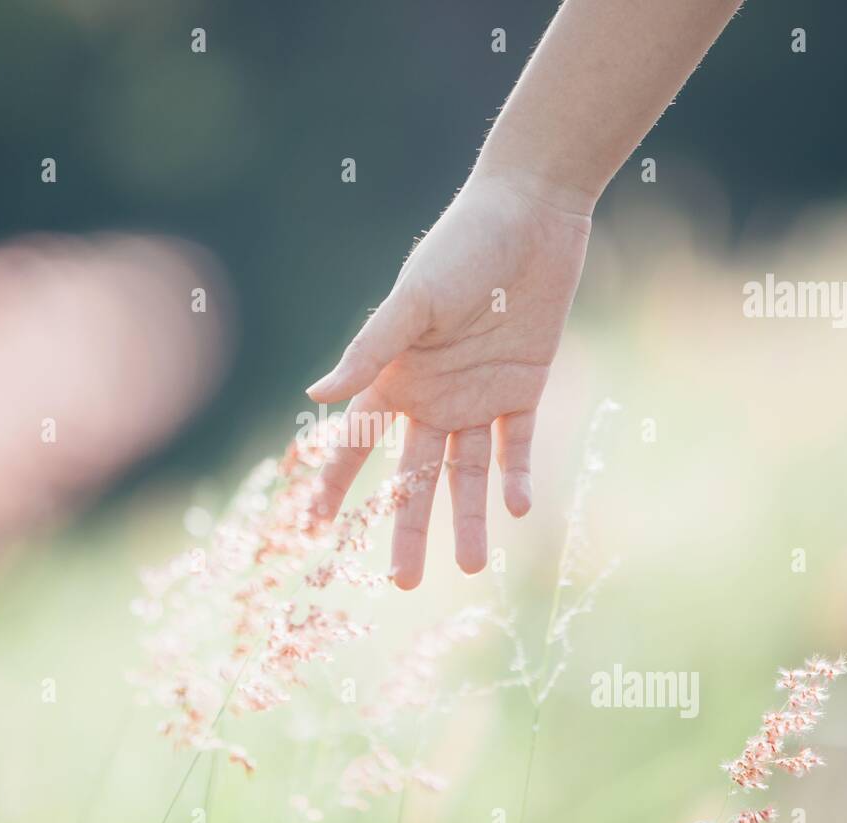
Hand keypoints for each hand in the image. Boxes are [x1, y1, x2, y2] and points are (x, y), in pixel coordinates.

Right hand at [306, 169, 591, 587]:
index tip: (315, 528)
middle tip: (401, 583)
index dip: (336, 484)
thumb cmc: (463, 246)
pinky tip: (517, 511)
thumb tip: (315, 396)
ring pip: (469, 472)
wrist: (531, 213)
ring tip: (469, 568)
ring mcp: (478, 395)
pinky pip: (519, 444)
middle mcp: (432, 394)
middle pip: (414, 474)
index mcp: (395, 376)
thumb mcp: (414, 301)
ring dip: (468, 518)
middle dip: (406, 526)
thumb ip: (370, 350)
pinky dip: (517, 476)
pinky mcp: (525, 387)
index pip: (357, 442)